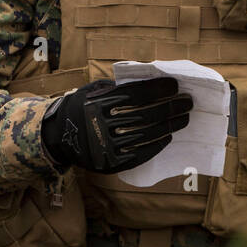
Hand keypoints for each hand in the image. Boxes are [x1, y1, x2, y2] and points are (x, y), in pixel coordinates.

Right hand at [40, 77, 193, 173]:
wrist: (59, 137)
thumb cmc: (82, 107)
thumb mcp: (93, 91)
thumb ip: (118, 87)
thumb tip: (152, 83)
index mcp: (96, 103)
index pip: (135, 94)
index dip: (157, 90)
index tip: (175, 86)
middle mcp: (100, 125)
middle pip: (144, 115)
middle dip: (170, 108)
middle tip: (187, 103)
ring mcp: (105, 146)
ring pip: (145, 135)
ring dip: (168, 126)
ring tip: (183, 119)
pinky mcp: (109, 163)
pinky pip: (138, 155)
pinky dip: (156, 145)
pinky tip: (168, 136)